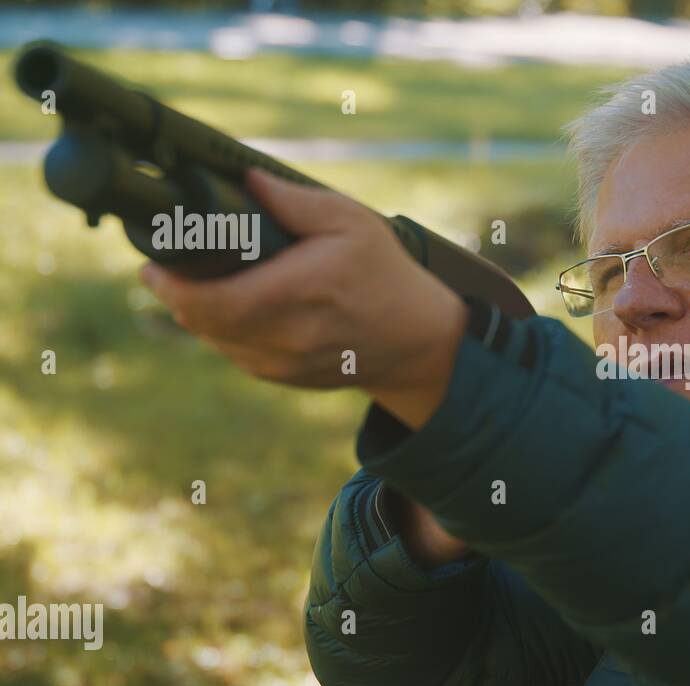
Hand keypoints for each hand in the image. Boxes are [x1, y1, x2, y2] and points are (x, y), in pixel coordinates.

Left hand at [140, 168, 467, 429]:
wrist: (417, 340)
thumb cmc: (385, 275)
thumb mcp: (351, 222)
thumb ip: (296, 202)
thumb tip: (248, 181)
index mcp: (297, 293)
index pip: (211, 302)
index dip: (170, 287)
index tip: (150, 266)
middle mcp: (286, 336)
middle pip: (202, 323)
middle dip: (176, 296)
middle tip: (164, 271)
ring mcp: (284, 364)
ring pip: (214, 341)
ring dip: (199, 315)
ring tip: (197, 286)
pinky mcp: (285, 378)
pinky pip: (235, 354)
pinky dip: (224, 331)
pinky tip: (232, 309)